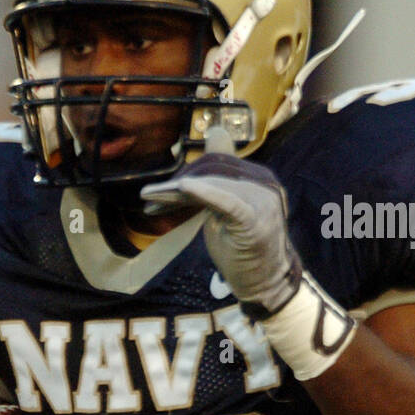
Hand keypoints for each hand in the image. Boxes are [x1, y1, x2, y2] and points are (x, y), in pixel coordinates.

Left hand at [139, 128, 301, 319]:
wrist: (264, 283)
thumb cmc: (243, 246)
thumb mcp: (226, 205)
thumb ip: (218, 175)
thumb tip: (215, 131)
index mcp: (257, 176)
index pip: (216, 162)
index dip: (185, 172)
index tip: (158, 191)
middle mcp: (263, 181)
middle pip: (212, 170)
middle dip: (176, 183)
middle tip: (150, 196)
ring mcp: (262, 199)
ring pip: (212, 184)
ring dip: (175, 192)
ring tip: (150, 198)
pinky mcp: (255, 219)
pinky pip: (226, 200)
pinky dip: (205, 192)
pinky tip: (183, 188)